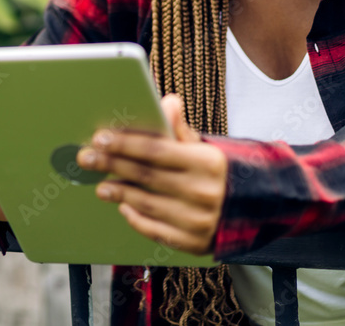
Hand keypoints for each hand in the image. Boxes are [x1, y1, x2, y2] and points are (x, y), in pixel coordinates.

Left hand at [76, 94, 226, 254]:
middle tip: (87, 158)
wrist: (257, 210)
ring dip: (119, 192)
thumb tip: (166, 100)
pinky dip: (136, 218)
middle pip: (145, 176)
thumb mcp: (206, 147)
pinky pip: (156, 230)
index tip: (100, 138)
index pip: (156, 150)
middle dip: (112, 165)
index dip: (125, 143)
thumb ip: (180, 128)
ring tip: (101, 184)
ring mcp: (199, 220)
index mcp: (207, 162)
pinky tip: (123, 206)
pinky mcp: (194, 243)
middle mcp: (203, 192)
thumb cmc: (221, 173)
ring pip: (146, 203)